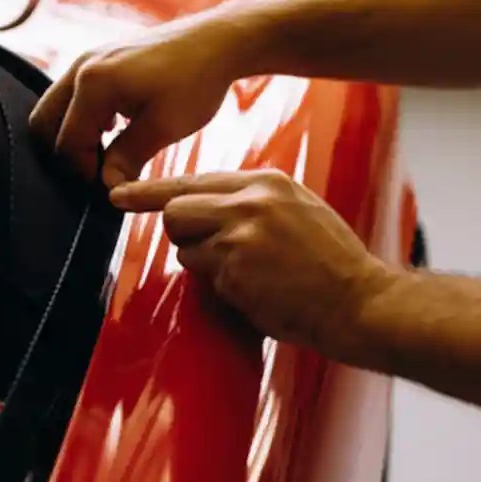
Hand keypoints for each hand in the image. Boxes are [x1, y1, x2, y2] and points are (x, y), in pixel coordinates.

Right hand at [28, 16, 237, 187]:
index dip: (83, 172)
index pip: (66, 142)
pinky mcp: (100, 58)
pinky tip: (114, 128)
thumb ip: (128, 158)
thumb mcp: (164, 127)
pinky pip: (72, 94)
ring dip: (73, 134)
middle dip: (66, 154)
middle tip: (96, 173)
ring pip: (55, 107)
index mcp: (92, 84)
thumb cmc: (196, 80)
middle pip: (44, 122)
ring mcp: (88, 59)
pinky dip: (81, 116)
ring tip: (107, 153)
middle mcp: (81, 68)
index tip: (107, 186)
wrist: (217, 40)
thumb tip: (106, 186)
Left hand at [110, 170, 401, 363]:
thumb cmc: (331, 263)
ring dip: (205, 265)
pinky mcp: (235, 269)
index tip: (119, 193)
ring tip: (251, 274)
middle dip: (182, 233)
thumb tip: (207, 208)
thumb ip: (253, 202)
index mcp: (266, 181)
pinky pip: (204, 277)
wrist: (361, 301)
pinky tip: (260, 290)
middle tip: (213, 252)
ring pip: (185, 246)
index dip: (152, 190)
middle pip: (175, 209)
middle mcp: (250, 200)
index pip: (194, 180)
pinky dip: (224, 288)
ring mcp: (240, 234)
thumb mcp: (298, 209)